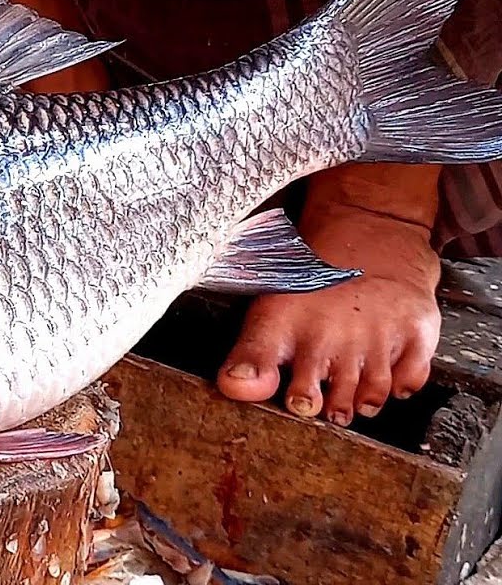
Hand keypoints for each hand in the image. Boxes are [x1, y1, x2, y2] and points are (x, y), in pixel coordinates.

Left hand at [217, 163, 442, 424]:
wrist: (370, 239)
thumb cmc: (314, 289)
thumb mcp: (271, 314)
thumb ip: (250, 358)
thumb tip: (233, 389)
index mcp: (282, 325)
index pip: (260, 363)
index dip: (263, 386)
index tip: (286, 399)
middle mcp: (329, 332)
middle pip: (328, 395)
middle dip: (326, 408)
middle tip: (324, 406)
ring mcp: (375, 333)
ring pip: (371, 395)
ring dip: (362, 403)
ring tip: (354, 400)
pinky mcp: (414, 331)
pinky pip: (410, 379)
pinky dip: (402, 386)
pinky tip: (388, 374)